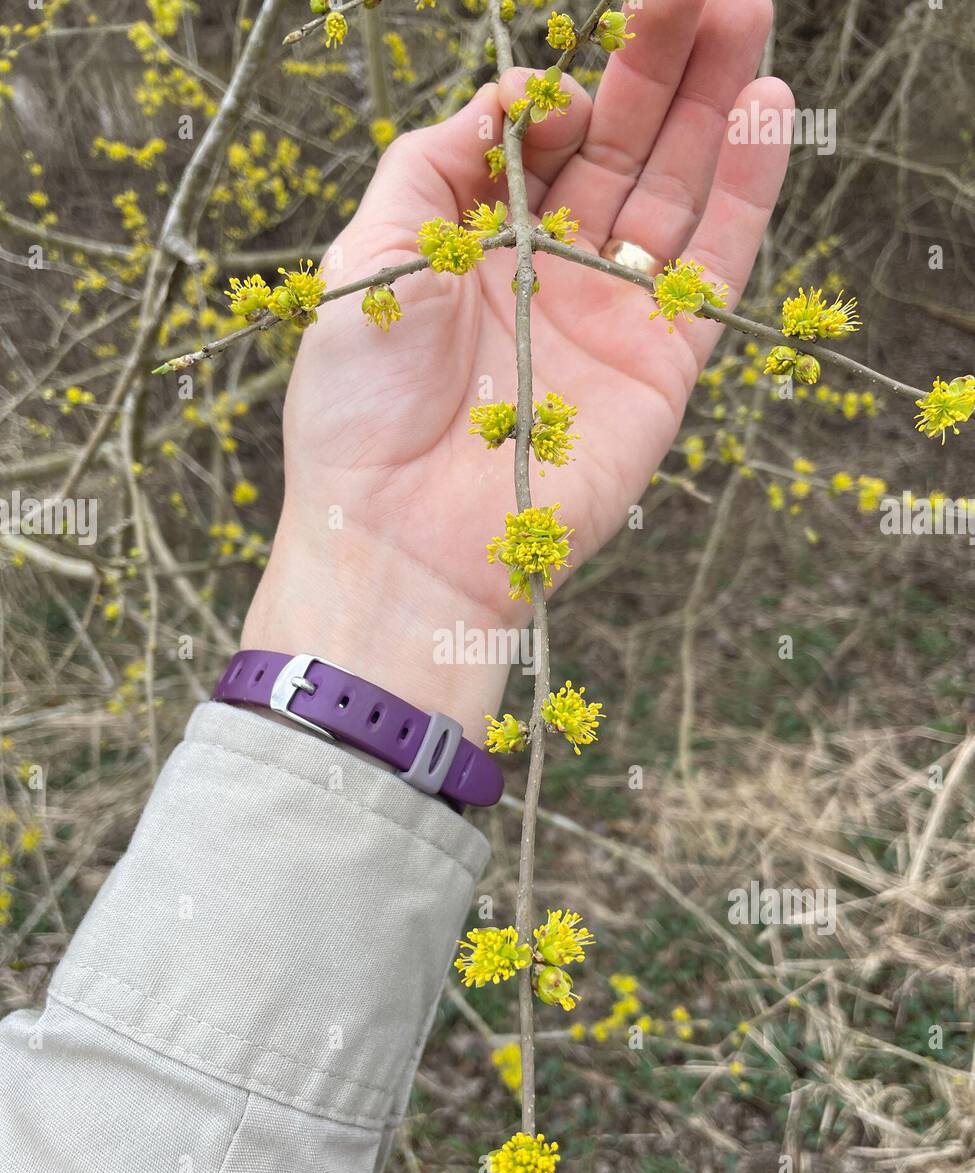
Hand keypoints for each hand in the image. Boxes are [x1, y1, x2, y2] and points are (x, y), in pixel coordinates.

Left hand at [243, 0, 791, 737]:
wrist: (400, 542)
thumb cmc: (360, 408)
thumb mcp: (368, 255)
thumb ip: (434, 161)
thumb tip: (513, 96)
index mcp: (480, 246)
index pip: (551, 139)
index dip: (580, 76)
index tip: (597, 24)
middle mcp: (554, 273)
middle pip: (626, 147)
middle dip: (665, 63)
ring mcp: (614, 316)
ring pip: (679, 189)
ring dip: (717, 101)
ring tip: (746, 11)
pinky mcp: (664, 364)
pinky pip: (717, 262)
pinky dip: (747, 187)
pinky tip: (766, 106)